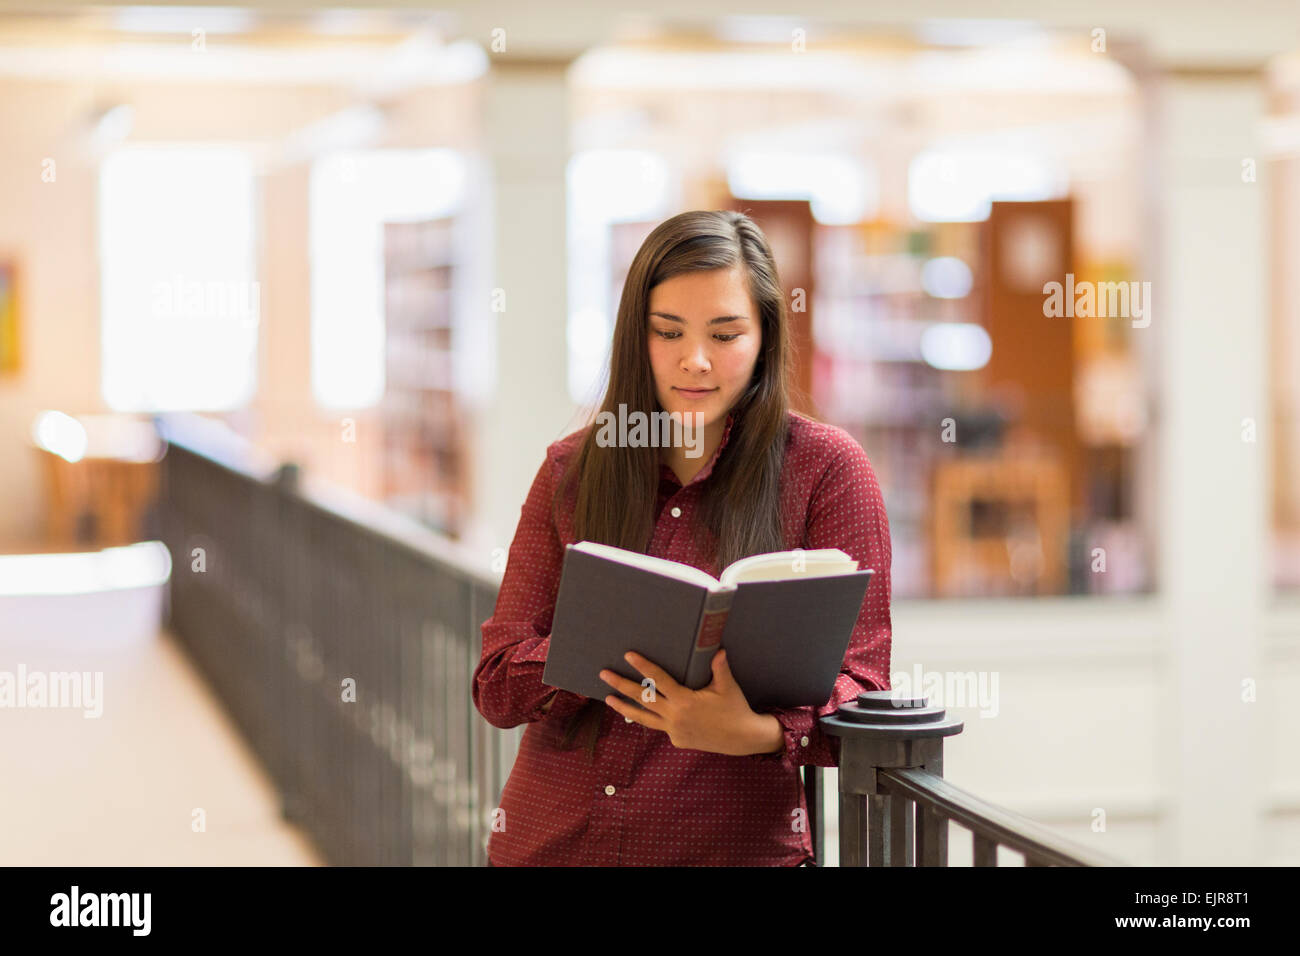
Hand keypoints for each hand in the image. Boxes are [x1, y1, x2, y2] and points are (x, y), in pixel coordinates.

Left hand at [599, 649, 775, 756]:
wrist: (742, 739)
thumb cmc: (735, 708)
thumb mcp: (728, 687)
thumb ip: (720, 668)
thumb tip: (718, 649)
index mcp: (685, 700)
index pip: (659, 680)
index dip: (643, 666)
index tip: (628, 655)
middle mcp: (675, 716)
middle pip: (643, 698)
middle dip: (622, 685)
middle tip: (604, 674)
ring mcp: (673, 731)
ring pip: (644, 717)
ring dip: (624, 707)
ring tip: (608, 698)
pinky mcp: (676, 740)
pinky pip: (660, 727)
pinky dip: (651, 718)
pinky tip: (640, 711)